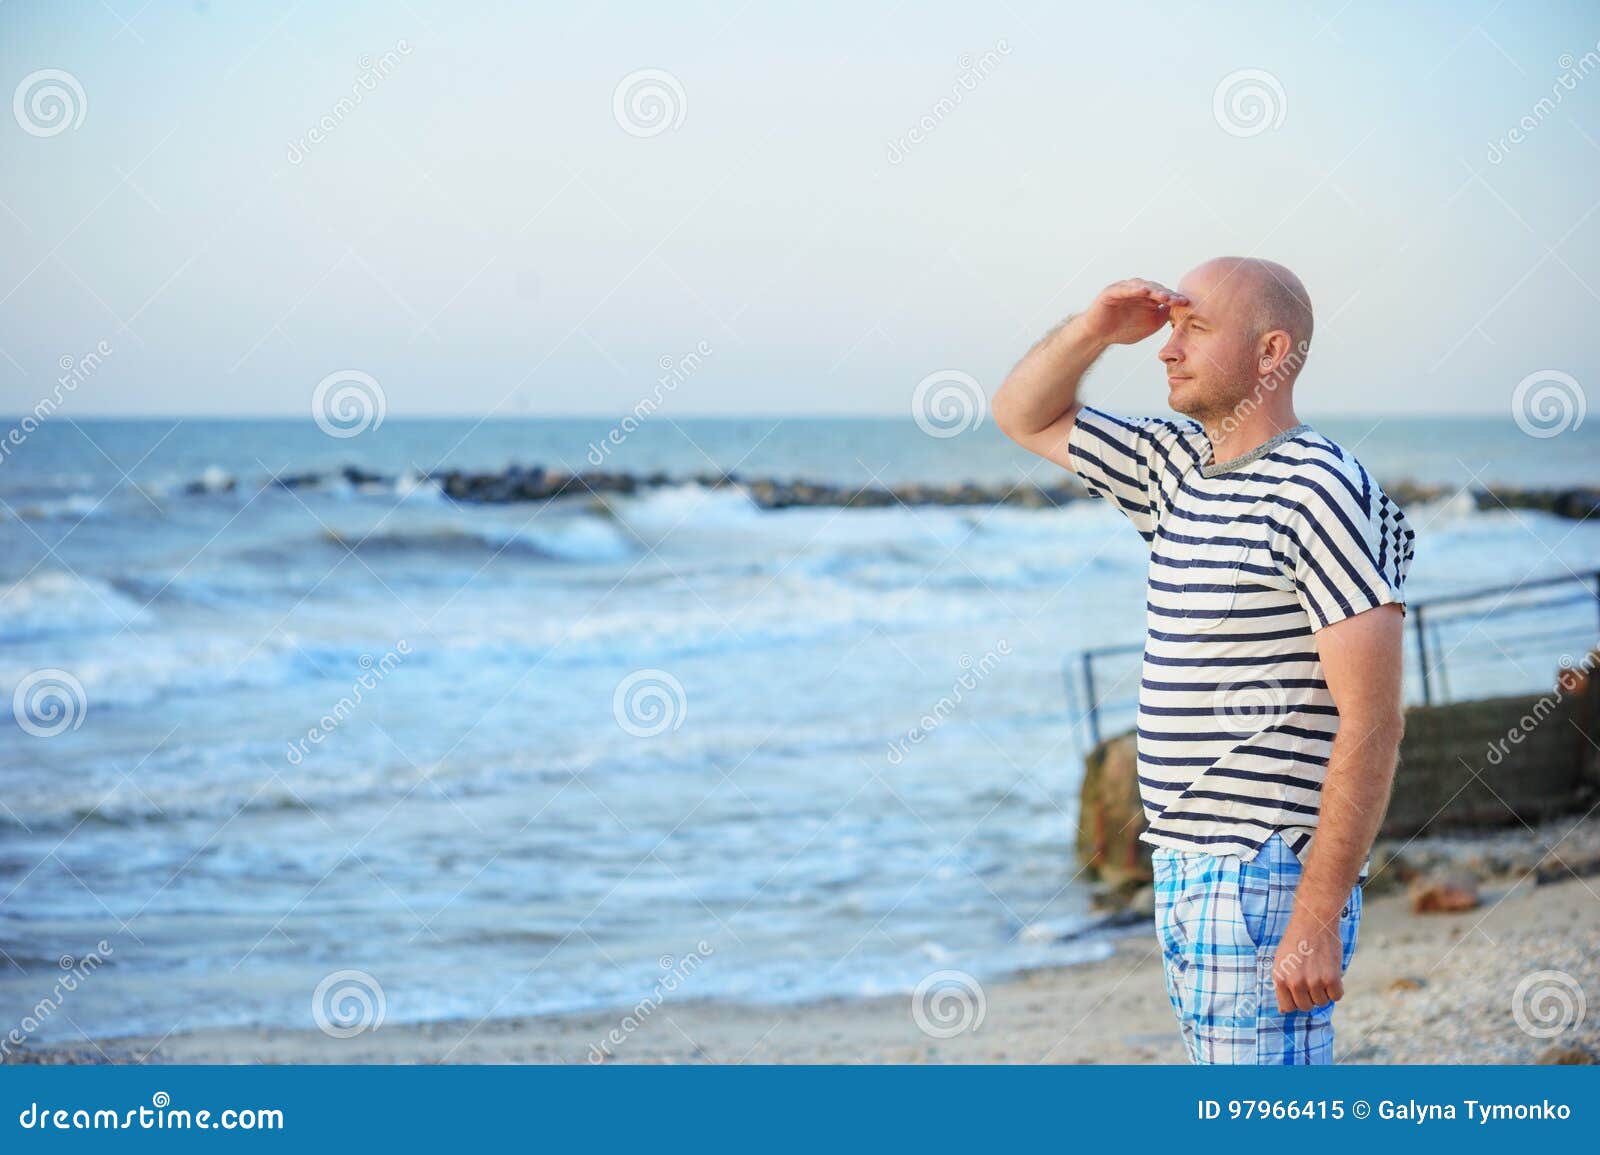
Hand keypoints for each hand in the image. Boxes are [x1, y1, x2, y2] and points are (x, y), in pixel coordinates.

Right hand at [1075, 278, 1190, 345]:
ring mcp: (1125, 289)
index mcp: (1147, 297)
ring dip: (1155, 290)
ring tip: (1165, 296)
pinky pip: (1124, 289)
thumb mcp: (1150, 325)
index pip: (1164, 295)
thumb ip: (1164, 317)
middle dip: (1168, 294)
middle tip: (1179, 300)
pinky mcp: (1112, 291)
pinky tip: (1144, 291)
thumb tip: (1180, 312)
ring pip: (1143, 286)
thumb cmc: (1123, 330)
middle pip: (1156, 288)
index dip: (1175, 299)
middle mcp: (1137, 290)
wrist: (1098, 336)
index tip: (1187, 304)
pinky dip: (1134, 288)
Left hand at [1271, 913, 1344, 1011]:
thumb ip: (1282, 984)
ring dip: (1324, 991)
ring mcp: (1313, 982)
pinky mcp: (1331, 978)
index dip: (1295, 1000)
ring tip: (1320, 972)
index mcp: (1279, 978)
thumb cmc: (1297, 940)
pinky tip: (1331, 973)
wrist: (1314, 921)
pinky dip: (1336, 989)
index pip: (1287, 1007)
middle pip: (1306, 1007)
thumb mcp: (1280, 960)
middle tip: (1312, 979)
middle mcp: (1295, 982)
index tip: (1300, 992)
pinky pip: (1336, 996)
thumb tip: (1283, 1011)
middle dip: (1310, 997)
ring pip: (1322, 1002)